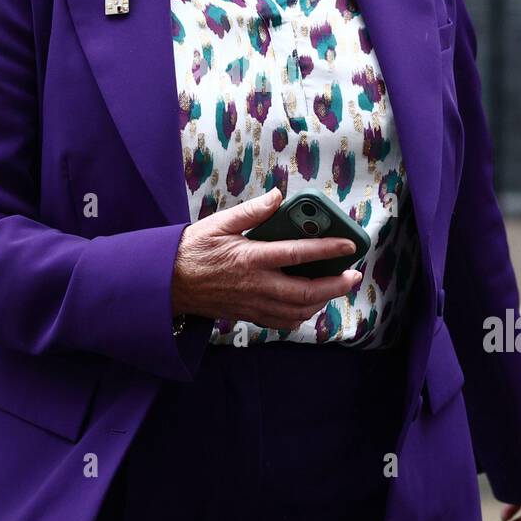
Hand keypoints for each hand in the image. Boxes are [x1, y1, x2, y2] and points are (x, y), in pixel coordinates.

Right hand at [171, 187, 363, 331]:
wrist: (167, 282)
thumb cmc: (193, 249)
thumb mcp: (219, 222)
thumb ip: (252, 211)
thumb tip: (278, 197)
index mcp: (250, 258)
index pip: (297, 254)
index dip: (327, 249)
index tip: (348, 244)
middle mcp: (255, 285)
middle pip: (306, 292)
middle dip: (335, 285)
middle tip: (353, 274)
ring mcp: (253, 304)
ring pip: (298, 311)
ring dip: (323, 301)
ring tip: (335, 287)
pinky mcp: (248, 315)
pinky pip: (282, 323)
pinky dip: (302, 316)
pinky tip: (309, 304)